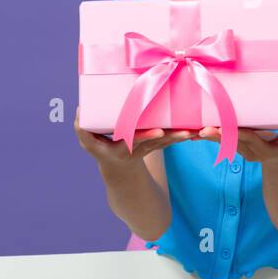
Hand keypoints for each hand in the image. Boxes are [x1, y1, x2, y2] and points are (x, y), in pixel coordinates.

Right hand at [74, 106, 192, 167]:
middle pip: (158, 143)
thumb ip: (83, 129)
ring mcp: (149, 148)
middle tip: (185, 132)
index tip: (158, 131)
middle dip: (171, 137)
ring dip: (182, 136)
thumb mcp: (88, 142)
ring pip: (168, 142)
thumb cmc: (101, 149)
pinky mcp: (157, 144)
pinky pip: (171, 140)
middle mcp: (138, 150)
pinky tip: (196, 128)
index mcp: (121, 148)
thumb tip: (81, 109)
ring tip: (196, 130)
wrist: (118, 169)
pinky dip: (183, 135)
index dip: (146, 136)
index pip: (135, 140)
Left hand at [196, 101, 277, 165]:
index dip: (237, 133)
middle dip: (216, 136)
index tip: (224, 127)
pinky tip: (194, 134)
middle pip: (231, 142)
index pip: (249, 139)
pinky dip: (209, 138)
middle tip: (201, 131)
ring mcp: (242, 152)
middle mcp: (250, 152)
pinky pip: (221, 143)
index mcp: (263, 150)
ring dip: (208, 138)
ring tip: (192, 132)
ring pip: (223, 144)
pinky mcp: (237, 148)